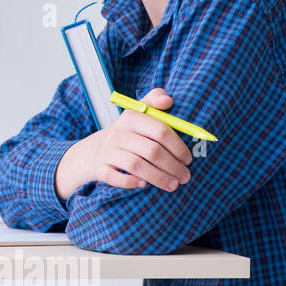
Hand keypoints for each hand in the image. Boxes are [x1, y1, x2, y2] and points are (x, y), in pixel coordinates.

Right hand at [56, 88, 193, 197]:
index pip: (161, 131)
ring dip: (158, 177)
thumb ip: (155, 99)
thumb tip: (168, 100)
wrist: (97, 149)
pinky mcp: (100, 168)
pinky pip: (114, 177)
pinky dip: (129, 182)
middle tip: (185, 177)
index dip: (178, 147)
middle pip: (151, 151)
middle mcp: (118, 133)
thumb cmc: (129, 132)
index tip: (188, 160)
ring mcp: (108, 151)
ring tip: (173, 185)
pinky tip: (143, 184)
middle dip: (172, 166)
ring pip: (136, 165)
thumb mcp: (140, 112)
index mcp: (131, 117)